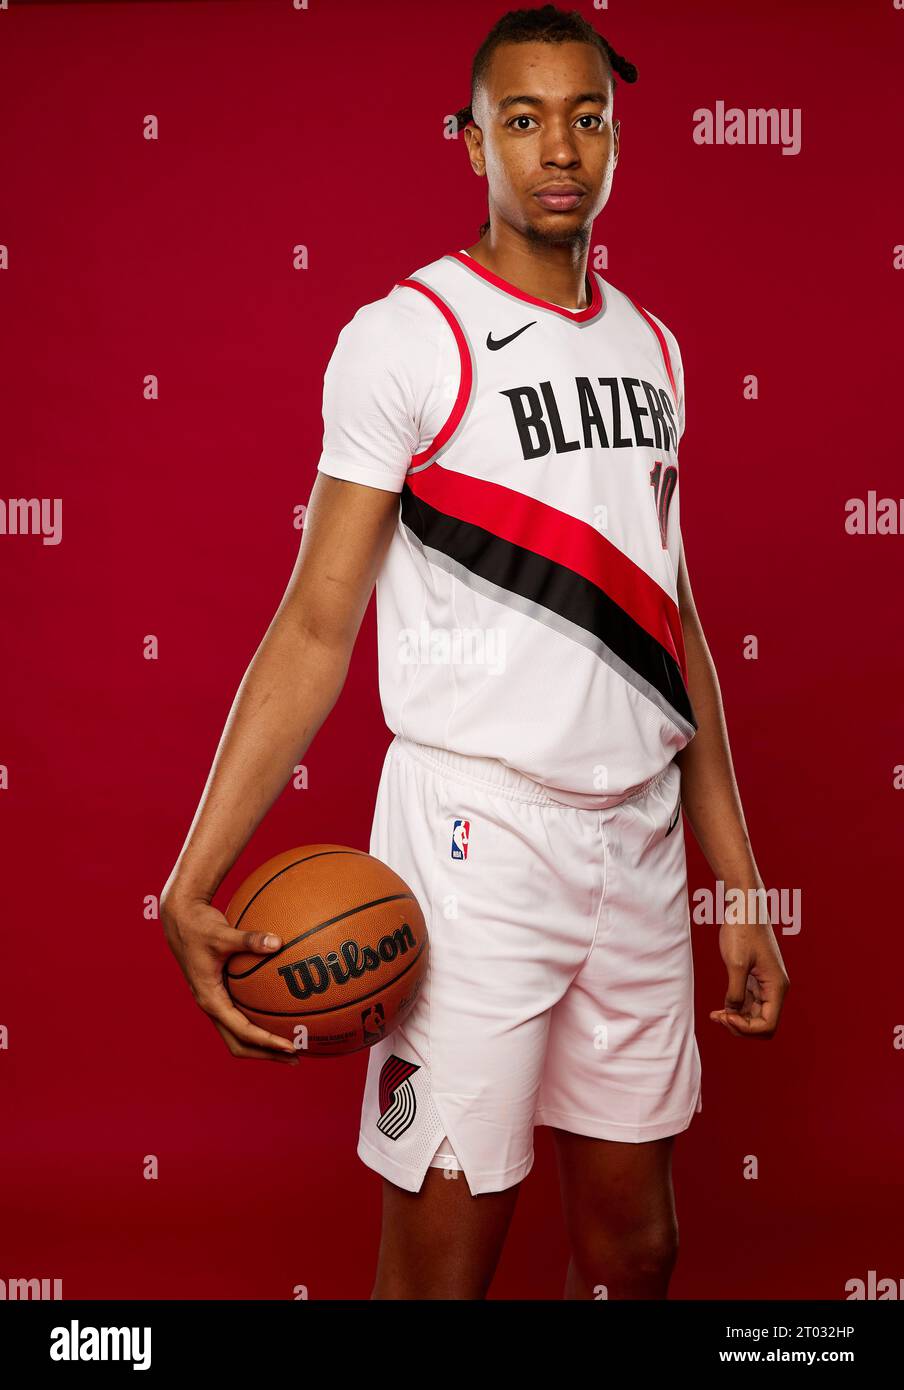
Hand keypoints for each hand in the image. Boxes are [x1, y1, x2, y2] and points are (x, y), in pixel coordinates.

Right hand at [161, 888, 298, 1062]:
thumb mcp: (223, 933)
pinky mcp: (220, 993)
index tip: (292, 1046)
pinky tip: (281, 1013)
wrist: (180, 919)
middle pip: (240, 1044)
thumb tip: (278, 942)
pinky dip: (260, 1023)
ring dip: (263, 1044)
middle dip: (267, 1054)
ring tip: (293, 1045)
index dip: (268, 1042)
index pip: (242, 1032)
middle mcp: (212, 1005)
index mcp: (210, 999)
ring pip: (239, 1034)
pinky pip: (241, 1017)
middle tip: (297, 1057)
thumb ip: (249, 939)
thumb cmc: (199, 926)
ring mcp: (216, 1001)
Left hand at [710, 894, 790, 1038]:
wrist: (744, 906)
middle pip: (762, 1024)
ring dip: (737, 1020)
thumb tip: (733, 1012)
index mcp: (776, 986)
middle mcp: (775, 988)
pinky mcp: (755, 979)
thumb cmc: (742, 930)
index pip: (768, 1025)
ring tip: (715, 1015)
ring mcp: (766, 985)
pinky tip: (720, 1009)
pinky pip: (749, 1004)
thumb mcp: (736, 963)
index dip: (747, 1028)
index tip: (726, 1015)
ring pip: (755, 1016)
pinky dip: (735, 1010)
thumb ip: (735, 992)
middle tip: (718, 1017)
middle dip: (741, 1027)